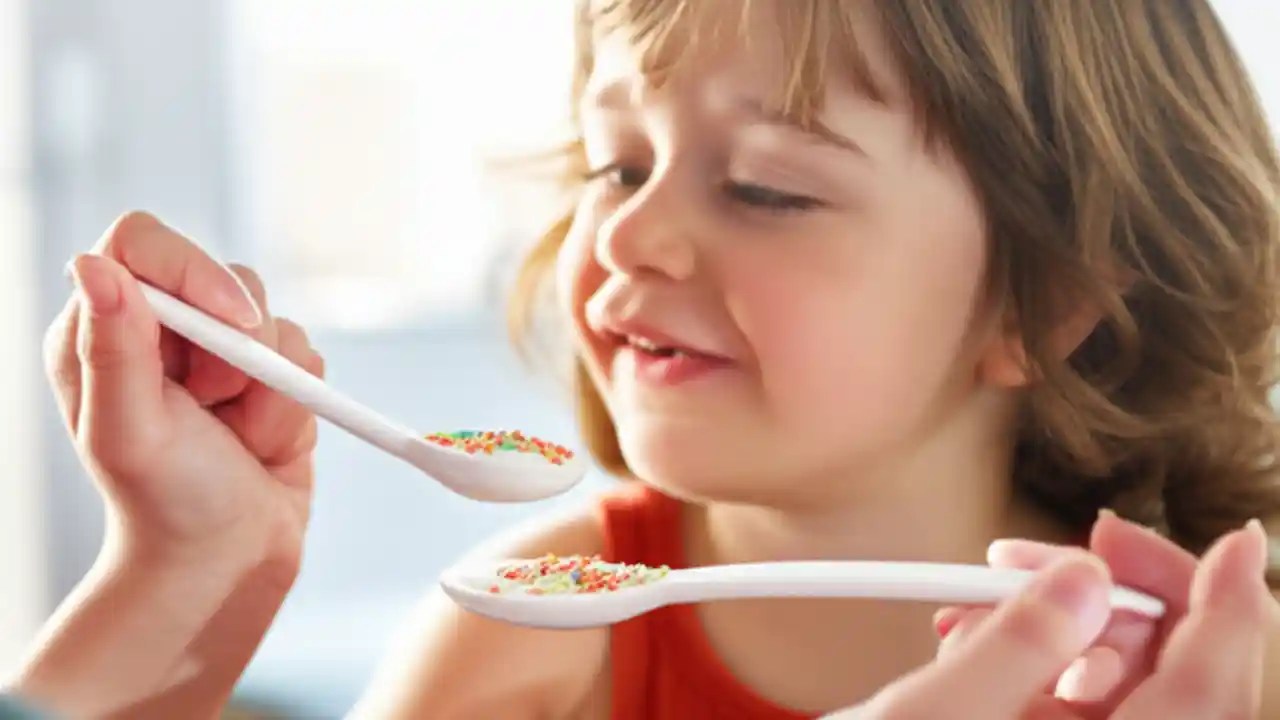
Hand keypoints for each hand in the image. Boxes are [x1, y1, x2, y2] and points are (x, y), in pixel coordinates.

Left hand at [17, 211, 323, 717]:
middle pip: (224, 277)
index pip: (143, 244)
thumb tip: (95, 267)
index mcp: (102, 331)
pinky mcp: (268, 374)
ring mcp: (217, 353)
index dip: (194, 268)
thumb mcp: (130, 434)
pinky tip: (263, 441)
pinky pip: (307, 354)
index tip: (234, 320)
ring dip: (271, 385)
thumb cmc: (166, 506)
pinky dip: (296, 401)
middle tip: (218, 404)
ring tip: (240, 434)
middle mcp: (160, 332)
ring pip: (275, 320)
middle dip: (242, 348)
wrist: (225, 560)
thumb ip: (114, 349)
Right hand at [826, 522, 1270, 718]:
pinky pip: (1075, 700)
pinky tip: (969, 635)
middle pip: (1175, 676)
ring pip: (1121, 683)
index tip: (1235, 541)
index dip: (1231, 609)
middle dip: (1113, 599)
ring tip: (972, 603)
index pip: (1210, 690)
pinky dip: (1033, 656)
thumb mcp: (923, 718)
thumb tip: (1087, 579)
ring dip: (1060, 625)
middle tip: (1039, 556)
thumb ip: (1014, 647)